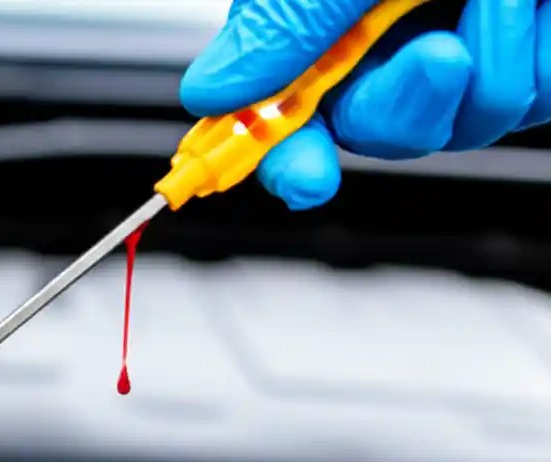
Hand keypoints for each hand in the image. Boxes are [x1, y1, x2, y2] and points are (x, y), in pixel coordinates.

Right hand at [180, 0, 549, 208]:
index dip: (278, 151)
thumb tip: (211, 89)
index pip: (284, 105)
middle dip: (399, 106)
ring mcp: (470, 47)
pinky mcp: (539, 58)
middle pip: (373, 132)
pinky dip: (532, 52)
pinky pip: (528, 100)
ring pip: (459, 125)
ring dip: (484, 64)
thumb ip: (280, 24)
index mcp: (327, 14)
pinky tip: (530, 2)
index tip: (299, 177)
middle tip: (435, 54)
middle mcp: (393, 31)